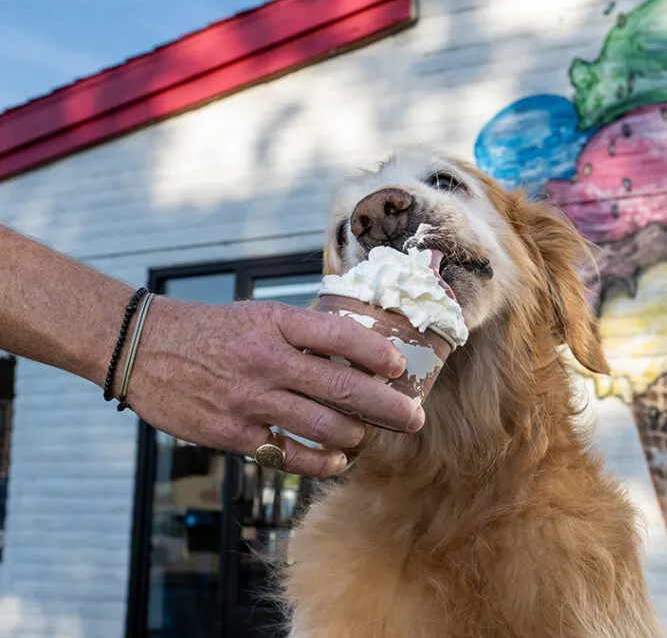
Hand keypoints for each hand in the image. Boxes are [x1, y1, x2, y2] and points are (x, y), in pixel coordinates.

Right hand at [125, 296, 421, 475]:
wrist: (143, 348)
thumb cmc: (212, 331)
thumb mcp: (259, 316)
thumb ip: (303, 335)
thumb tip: (356, 354)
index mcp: (276, 323)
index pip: (341, 336)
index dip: (378, 354)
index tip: (400, 367)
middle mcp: (267, 360)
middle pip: (343, 387)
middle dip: (387, 406)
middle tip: (414, 419)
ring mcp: (251, 399)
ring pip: (323, 425)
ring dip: (355, 434)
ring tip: (367, 436)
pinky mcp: (233, 433)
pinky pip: (289, 454)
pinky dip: (320, 460)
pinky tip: (337, 460)